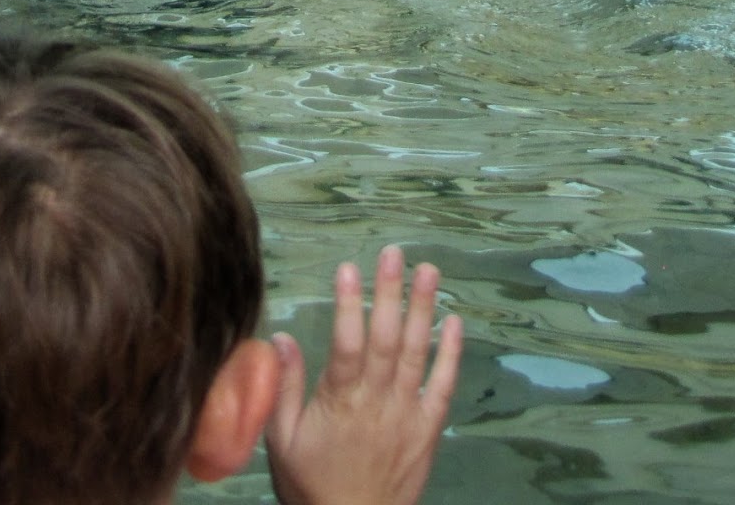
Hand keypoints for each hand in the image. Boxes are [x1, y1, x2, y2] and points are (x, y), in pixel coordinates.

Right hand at [265, 245, 462, 504]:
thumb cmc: (311, 484)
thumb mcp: (281, 439)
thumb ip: (282, 388)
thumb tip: (280, 337)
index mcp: (340, 402)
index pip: (347, 343)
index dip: (348, 303)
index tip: (348, 266)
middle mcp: (377, 402)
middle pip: (385, 339)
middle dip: (388, 292)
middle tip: (393, 253)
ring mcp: (406, 414)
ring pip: (415, 353)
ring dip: (422, 309)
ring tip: (428, 270)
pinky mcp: (427, 430)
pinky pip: (442, 387)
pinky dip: (450, 354)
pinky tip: (455, 322)